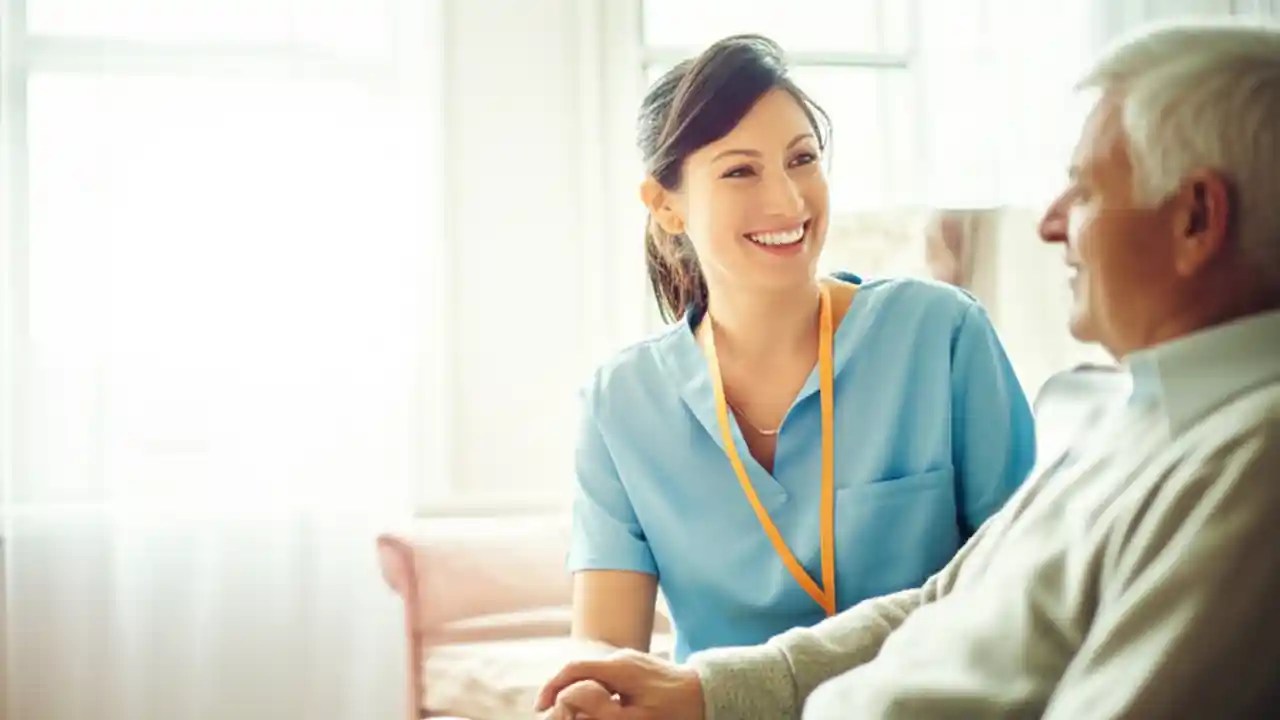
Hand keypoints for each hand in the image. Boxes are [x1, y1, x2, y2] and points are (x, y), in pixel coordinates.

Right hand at [534, 648, 704, 719]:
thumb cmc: (675, 712)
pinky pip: (608, 676)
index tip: (541, 706)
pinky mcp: (639, 667)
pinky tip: (597, 707)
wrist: (710, 695)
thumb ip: (602, 712)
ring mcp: (632, 659)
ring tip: (570, 712)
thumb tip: (572, 704)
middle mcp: (622, 657)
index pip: (573, 668)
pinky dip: (595, 689)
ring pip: (594, 672)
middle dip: (562, 688)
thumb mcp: (636, 719)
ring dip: (579, 689)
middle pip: (580, 668)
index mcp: (618, 667)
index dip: (552, 686)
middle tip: (550, 711)